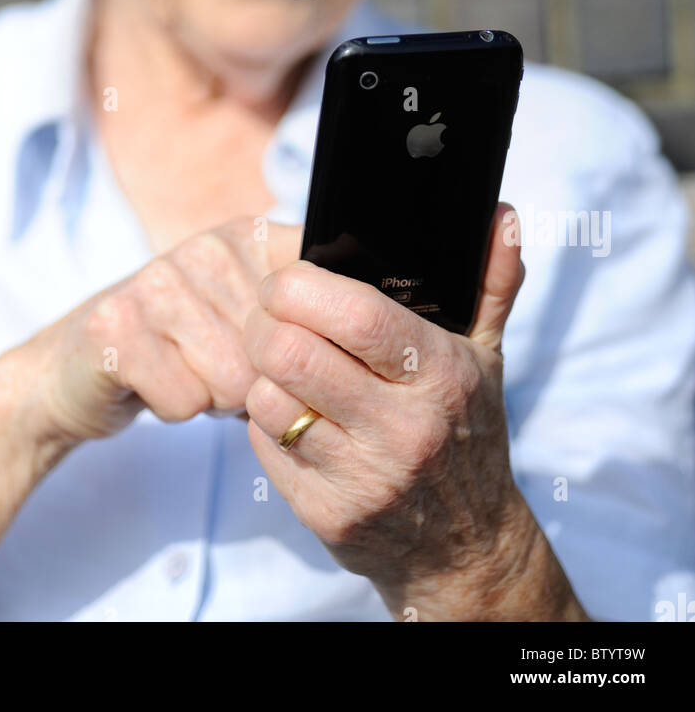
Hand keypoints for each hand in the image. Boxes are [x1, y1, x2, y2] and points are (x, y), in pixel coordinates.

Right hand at [21, 216, 301, 444]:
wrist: (78, 365)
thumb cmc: (182, 343)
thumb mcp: (248, 307)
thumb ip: (307, 306)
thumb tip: (377, 320)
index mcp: (249, 237)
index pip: (317, 294)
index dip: (309, 344)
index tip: (287, 351)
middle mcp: (206, 248)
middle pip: (274, 356)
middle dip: (249, 379)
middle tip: (211, 360)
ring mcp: (157, 281)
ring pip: (232, 382)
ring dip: (209, 396)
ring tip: (184, 368)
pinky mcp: (115, 326)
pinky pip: (185, 401)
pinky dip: (173, 408)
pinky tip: (152, 380)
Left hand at [242, 203, 589, 620]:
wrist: (467, 550)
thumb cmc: (468, 434)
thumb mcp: (487, 358)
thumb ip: (492, 282)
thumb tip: (502, 214)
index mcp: (440, 375)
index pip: (356, 315)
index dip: (302, 287)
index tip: (288, 280)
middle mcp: (404, 428)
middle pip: (293, 353)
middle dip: (264, 323)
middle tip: (268, 316)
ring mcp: (364, 477)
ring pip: (269, 398)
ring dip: (261, 373)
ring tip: (279, 364)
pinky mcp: (328, 515)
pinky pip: (264, 446)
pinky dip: (264, 421)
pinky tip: (290, 412)